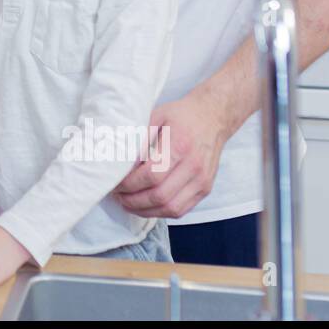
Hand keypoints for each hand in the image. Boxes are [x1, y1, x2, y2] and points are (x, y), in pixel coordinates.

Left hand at [112, 92, 227, 217]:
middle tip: (118, 195)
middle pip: (160, 196)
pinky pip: (182, 210)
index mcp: (179, 146)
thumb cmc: (181, 116)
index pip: (151, 175)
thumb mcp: (156, 116)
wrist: (212, 117)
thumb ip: (139, 138)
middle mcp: (194, 166)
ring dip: (145, 210)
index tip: (115, 183)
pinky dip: (161, 212)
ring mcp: (202, 180)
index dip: (129, 184)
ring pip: (171, 208)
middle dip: (133, 200)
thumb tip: (121, 161)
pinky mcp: (205, 189)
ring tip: (128, 203)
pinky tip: (146, 206)